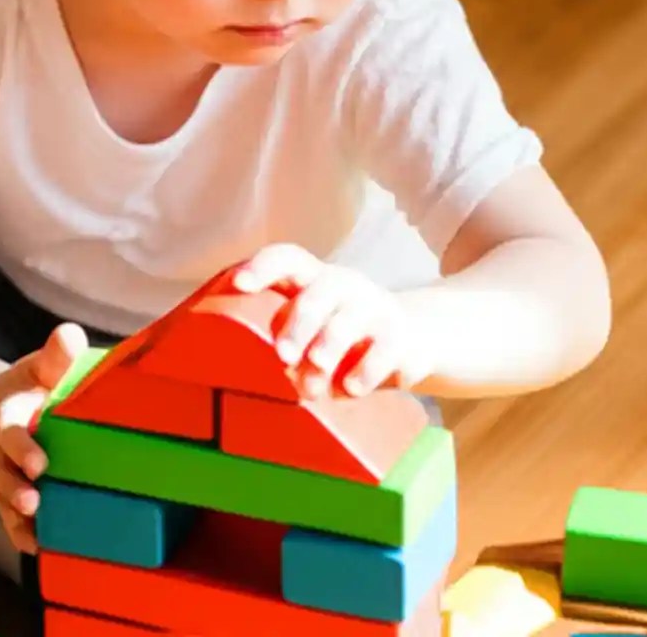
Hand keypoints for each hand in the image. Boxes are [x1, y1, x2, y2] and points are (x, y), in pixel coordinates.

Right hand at [0, 322, 87, 552]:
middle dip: (16, 489)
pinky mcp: (11, 496)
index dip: (22, 448)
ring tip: (37, 529)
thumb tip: (69, 335)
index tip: (38, 463)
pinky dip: (21, 535)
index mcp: (7, 420)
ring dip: (18, 517)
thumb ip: (54, 354)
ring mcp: (3, 478)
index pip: (10, 434)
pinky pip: (11, 521)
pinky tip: (38, 549)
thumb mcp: (37, 367)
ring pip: (5, 502)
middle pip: (3, 476)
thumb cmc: (29, 387)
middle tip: (34, 500)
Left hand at [231, 243, 433, 399]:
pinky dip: (365, 372)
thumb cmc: (343, 338)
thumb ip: (284, 338)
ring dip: (327, 351)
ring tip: (312, 385)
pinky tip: (351, 389)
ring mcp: (375, 308)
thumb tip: (232, 376)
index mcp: (315, 280)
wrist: (414, 340)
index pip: (288, 258)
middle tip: (283, 357)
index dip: (263, 267)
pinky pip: (383, 351)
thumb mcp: (316, 327)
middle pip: (318, 294)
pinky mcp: (399, 336)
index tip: (240, 284)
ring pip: (348, 322)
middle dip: (298, 325)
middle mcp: (344, 287)